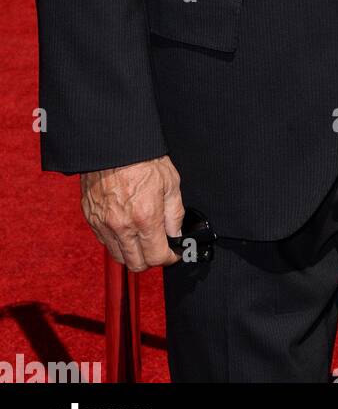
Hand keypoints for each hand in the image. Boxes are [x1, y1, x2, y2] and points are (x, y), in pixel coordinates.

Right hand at [80, 156, 183, 270]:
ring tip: (142, 239)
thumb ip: (175, 213)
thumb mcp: (170, 182)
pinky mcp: (91, 218)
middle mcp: (122, 226)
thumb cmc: (142, 158)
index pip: (156, 257)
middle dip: (151, 260)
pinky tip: (126, 228)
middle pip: (136, 264)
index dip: (169, 258)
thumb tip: (176, 233)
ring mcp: (104, 224)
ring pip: (118, 256)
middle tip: (159, 248)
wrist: (113, 144)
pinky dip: (117, 241)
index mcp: (145, 217)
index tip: (173, 253)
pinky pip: (104, 242)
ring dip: (132, 253)